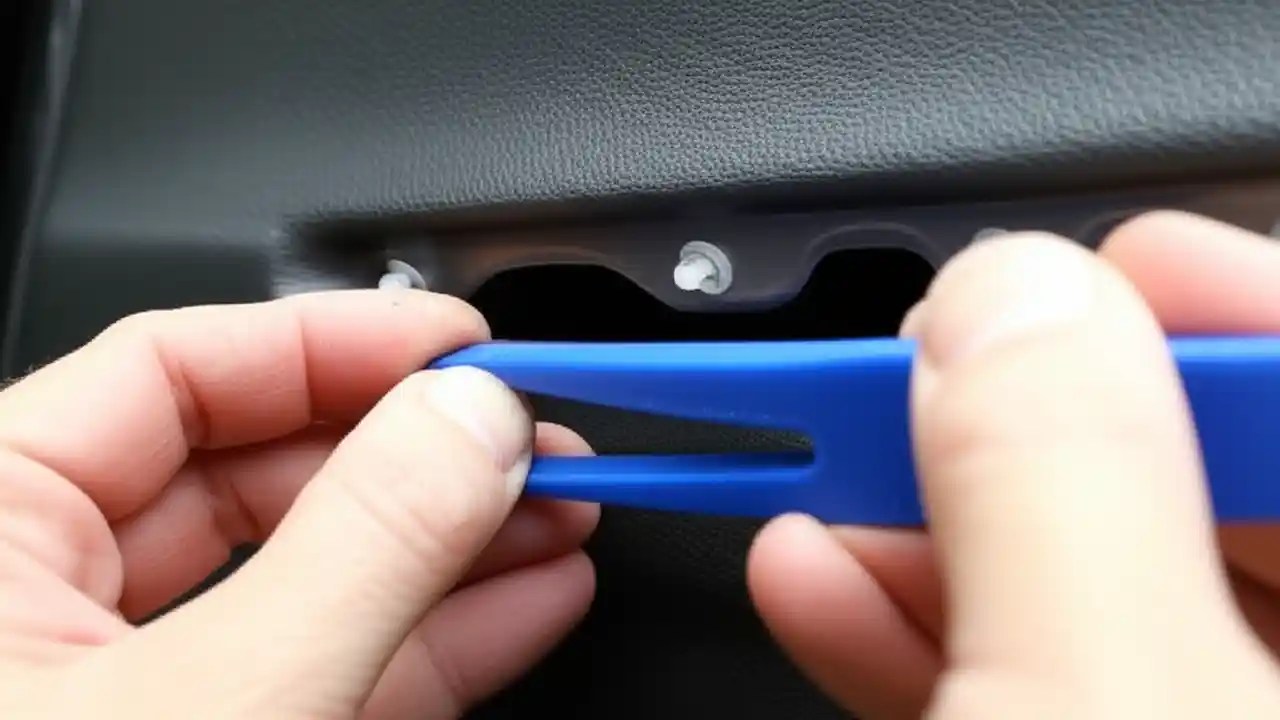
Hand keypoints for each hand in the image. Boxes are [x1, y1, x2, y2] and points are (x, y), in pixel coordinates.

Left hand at [0, 289, 597, 718]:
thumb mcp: (216, 699)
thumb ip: (354, 550)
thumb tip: (467, 423)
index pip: (169, 368)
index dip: (333, 344)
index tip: (459, 347)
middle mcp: (41, 600)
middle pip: (260, 468)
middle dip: (421, 454)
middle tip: (529, 438)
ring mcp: (127, 689)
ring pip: (312, 574)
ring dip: (455, 544)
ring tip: (559, 514)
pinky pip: (331, 668)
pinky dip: (437, 637)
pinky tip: (525, 598)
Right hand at [749, 211, 1279, 716]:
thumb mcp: (1094, 702)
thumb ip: (1062, 478)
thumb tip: (1007, 300)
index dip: (1200, 308)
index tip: (1057, 276)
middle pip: (1203, 486)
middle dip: (1026, 425)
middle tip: (917, 381)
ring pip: (1099, 594)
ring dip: (933, 528)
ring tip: (820, 491)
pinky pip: (1031, 687)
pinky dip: (919, 631)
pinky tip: (827, 588)